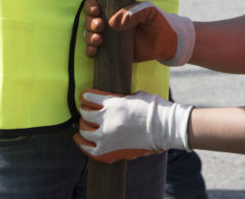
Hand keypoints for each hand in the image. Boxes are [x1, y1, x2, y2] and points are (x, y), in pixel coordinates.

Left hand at [74, 89, 191, 162]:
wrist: (164, 128)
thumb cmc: (153, 109)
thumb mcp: (135, 95)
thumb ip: (120, 98)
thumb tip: (113, 99)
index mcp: (112, 103)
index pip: (89, 98)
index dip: (85, 96)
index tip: (84, 96)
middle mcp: (106, 119)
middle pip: (85, 115)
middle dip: (84, 112)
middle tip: (86, 111)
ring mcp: (106, 136)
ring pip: (84, 132)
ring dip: (83, 127)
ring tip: (83, 126)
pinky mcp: (110, 150)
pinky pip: (90, 149)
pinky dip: (82, 144)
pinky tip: (79, 140)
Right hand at [83, 0, 195, 65]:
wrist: (166, 43)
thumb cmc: (158, 22)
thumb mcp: (150, 11)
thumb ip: (136, 12)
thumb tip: (115, 22)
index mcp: (116, 7)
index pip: (96, 2)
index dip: (91, 5)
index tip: (96, 10)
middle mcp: (109, 20)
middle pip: (89, 19)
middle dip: (90, 22)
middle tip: (100, 26)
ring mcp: (108, 36)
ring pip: (89, 34)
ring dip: (89, 37)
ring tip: (98, 40)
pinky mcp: (110, 51)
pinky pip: (94, 50)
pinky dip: (90, 50)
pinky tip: (94, 51)